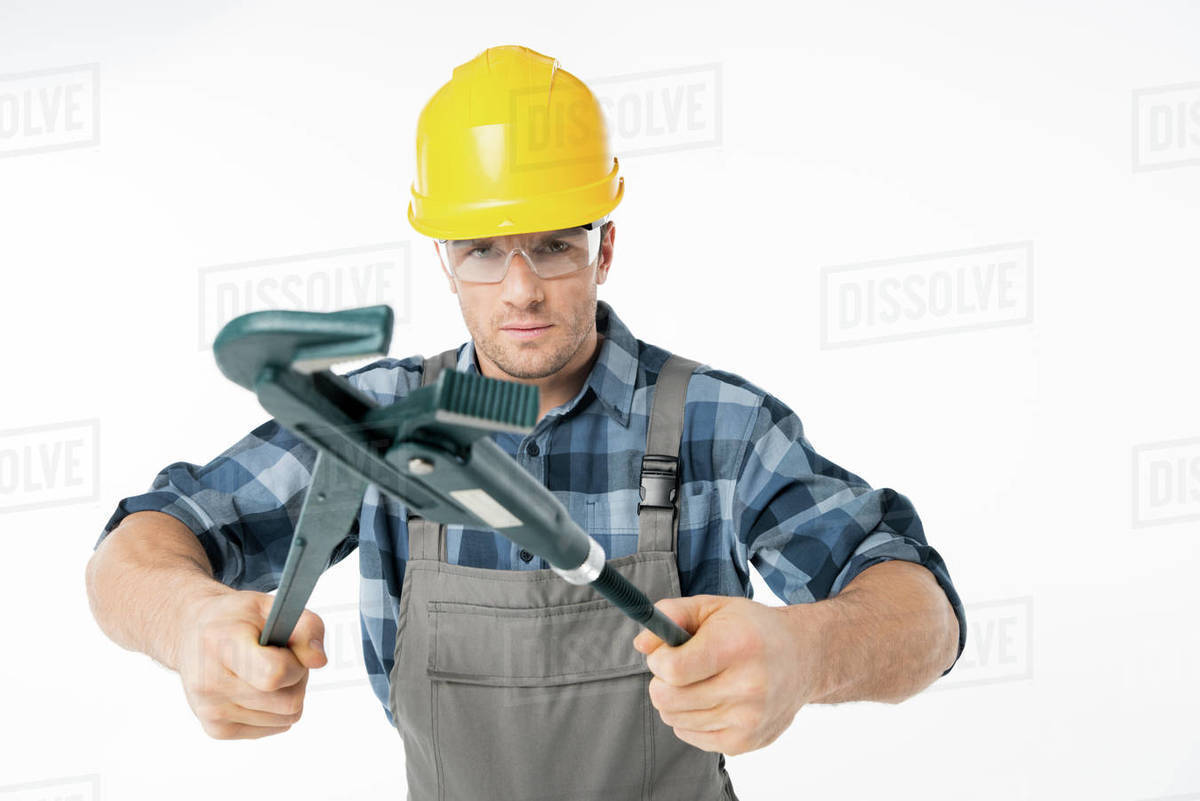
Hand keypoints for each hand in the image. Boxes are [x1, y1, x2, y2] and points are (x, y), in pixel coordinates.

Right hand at [176, 591, 326, 739]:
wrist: (191, 635)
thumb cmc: (236, 619)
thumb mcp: (272, 607)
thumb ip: (306, 627)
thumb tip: (319, 661)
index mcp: (222, 645)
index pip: (274, 674)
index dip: (294, 664)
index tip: (287, 648)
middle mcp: (210, 684)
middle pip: (288, 702)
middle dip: (297, 678)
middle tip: (280, 657)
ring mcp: (211, 712)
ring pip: (286, 718)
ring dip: (287, 694)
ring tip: (266, 671)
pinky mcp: (217, 730)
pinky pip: (274, 727)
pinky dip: (276, 709)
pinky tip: (256, 688)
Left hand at [632, 595, 815, 755]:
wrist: (804, 657)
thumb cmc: (752, 628)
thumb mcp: (714, 608)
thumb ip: (672, 614)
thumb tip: (641, 643)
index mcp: (737, 646)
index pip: (672, 669)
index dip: (658, 660)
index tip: (667, 652)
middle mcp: (747, 685)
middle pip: (667, 698)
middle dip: (662, 681)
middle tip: (680, 668)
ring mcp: (748, 719)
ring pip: (675, 719)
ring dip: (676, 700)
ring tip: (700, 681)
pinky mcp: (745, 742)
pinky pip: (690, 736)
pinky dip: (690, 718)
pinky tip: (711, 700)